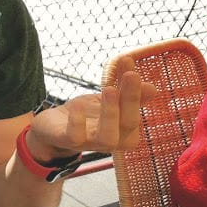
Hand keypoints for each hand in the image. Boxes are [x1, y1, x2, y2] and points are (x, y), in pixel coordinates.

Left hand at [27, 57, 156, 160]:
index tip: (131, 63)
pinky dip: (78, 121)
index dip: (137, 90)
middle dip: (131, 99)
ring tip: (109, 89)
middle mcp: (112, 141)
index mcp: (125, 131)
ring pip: (108, 137)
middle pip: (128, 124)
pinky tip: (79, 104)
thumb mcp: (108, 100)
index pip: (136, 112)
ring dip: (111, 113)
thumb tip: (152, 87)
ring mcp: (90, 143)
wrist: (53, 127)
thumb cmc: (87, 114)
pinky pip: (76, 136)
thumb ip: (127, 93)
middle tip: (131, 75)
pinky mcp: (68, 140)